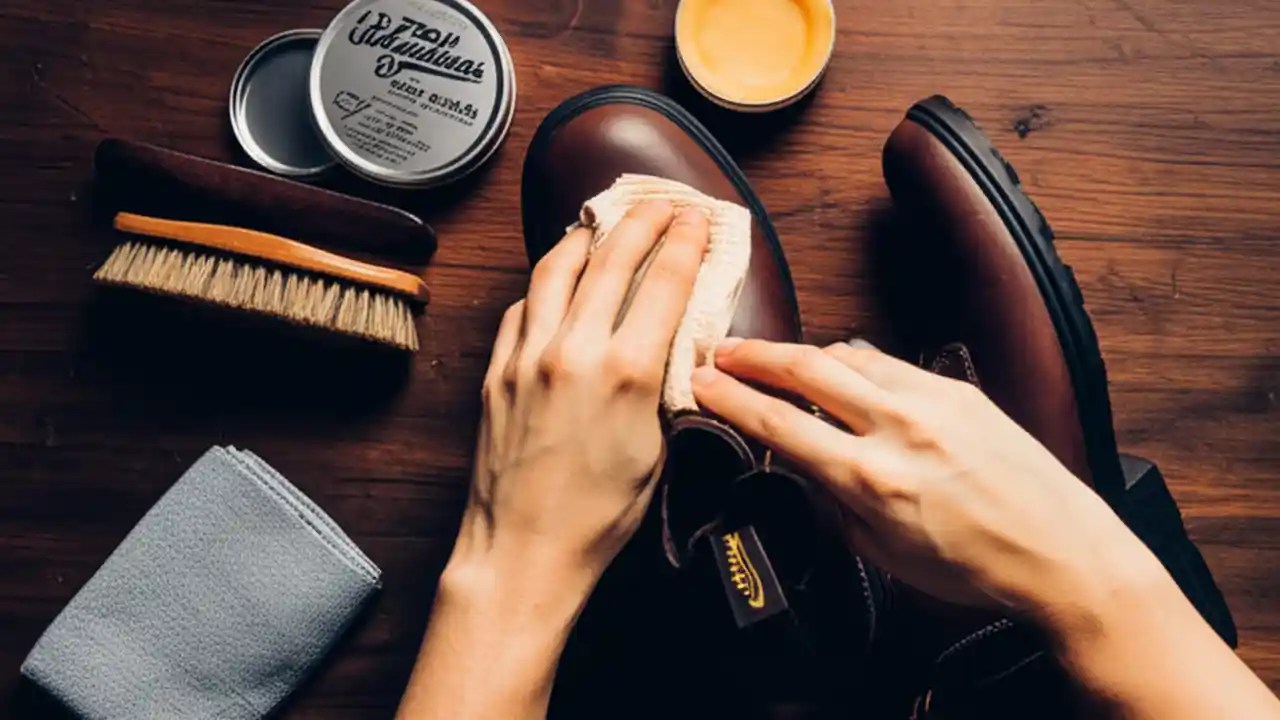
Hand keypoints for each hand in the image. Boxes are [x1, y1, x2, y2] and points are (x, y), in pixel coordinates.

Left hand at [452, 200, 708, 590]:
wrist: (524, 550)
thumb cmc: (597, 516)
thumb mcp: (657, 449)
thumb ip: (664, 386)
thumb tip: (672, 344)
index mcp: (626, 372)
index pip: (663, 281)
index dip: (685, 241)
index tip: (695, 219)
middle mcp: (574, 351)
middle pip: (612, 259)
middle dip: (642, 221)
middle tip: (659, 203)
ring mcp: (528, 356)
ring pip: (555, 269)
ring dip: (585, 238)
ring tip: (602, 223)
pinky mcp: (497, 371)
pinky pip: (521, 307)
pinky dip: (544, 285)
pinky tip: (556, 282)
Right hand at [693, 339, 1279, 719]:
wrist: (1063, 552)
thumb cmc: (976, 568)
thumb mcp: (884, 554)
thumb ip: (832, 502)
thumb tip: (798, 463)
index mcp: (872, 478)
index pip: (780, 424)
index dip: (731, 398)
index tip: (701, 382)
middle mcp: (899, 428)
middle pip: (806, 368)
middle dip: (754, 355)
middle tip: (721, 350)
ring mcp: (933, 401)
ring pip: (848, 356)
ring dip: (802, 354)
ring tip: (774, 360)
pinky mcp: (960, 390)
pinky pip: (891, 364)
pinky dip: (855, 363)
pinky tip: (842, 370)